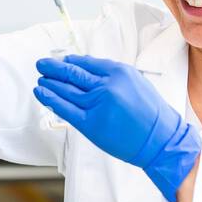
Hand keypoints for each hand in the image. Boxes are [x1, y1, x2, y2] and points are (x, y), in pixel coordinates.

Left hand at [34, 54, 201, 201]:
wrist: (160, 140)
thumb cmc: (151, 114)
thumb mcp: (136, 83)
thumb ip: (113, 76)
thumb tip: (88, 70)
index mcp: (119, 72)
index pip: (87, 62)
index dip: (71, 61)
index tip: (62, 61)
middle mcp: (106, 86)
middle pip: (73, 73)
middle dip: (54, 67)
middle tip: (42, 64)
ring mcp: (97, 104)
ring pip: (66, 89)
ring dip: (49, 82)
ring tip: (41, 78)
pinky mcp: (90, 124)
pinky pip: (65, 109)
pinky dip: (50, 99)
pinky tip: (41, 92)